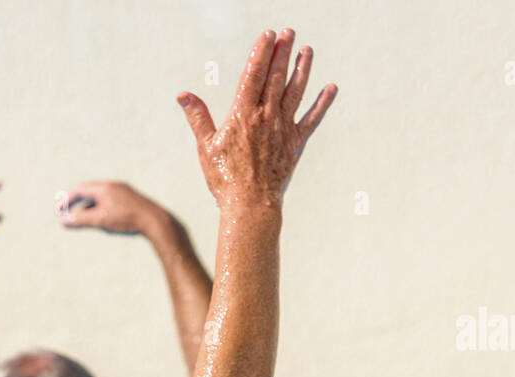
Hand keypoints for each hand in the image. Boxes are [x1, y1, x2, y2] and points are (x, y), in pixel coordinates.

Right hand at [58, 181, 162, 234]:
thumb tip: (64, 221)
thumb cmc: (127, 218)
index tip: (59, 210)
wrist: (154, 220)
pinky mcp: (129, 200)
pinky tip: (100, 219)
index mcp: (104, 187)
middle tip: (67, 213)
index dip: (67, 199)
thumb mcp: (100, 219)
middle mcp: (113, 186)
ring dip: (88, 207)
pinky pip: (109, 201)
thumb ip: (81, 220)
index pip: (80, 189)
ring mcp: (122, 192)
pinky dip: (100, 209)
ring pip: (99, 197)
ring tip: (81, 219)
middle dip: (76, 203)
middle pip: (89, 192)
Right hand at [178, 29, 336, 207]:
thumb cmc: (224, 178)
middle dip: (282, 53)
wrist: (249, 205)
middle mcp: (265, 117)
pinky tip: (331, 88)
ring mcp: (283, 129)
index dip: (261, 53)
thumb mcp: (205, 146)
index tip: (267, 35)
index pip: (253, 75)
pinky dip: (322, 103)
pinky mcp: (296, 144)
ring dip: (302, 69)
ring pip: (295, 92)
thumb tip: (183, 95)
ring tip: (307, 51)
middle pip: (276, 78)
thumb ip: (198, 117)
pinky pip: (312, 119)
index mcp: (243, 114)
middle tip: (289, 32)